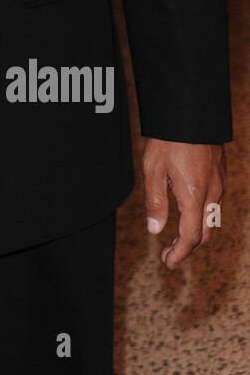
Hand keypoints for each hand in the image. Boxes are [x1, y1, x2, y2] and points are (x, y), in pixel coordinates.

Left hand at [142, 139, 225, 269]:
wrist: (190, 112)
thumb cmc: (168, 140)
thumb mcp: (153, 170)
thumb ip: (155, 202)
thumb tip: (155, 230)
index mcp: (193, 196)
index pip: (192, 237)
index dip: (180, 253)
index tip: (168, 262)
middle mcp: (211, 193)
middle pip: (205, 232)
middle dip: (188, 247)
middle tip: (170, 254)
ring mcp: (219, 183)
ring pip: (212, 218)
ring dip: (196, 232)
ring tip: (177, 237)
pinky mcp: (220, 174)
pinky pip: (214, 203)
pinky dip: (202, 216)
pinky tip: (188, 212)